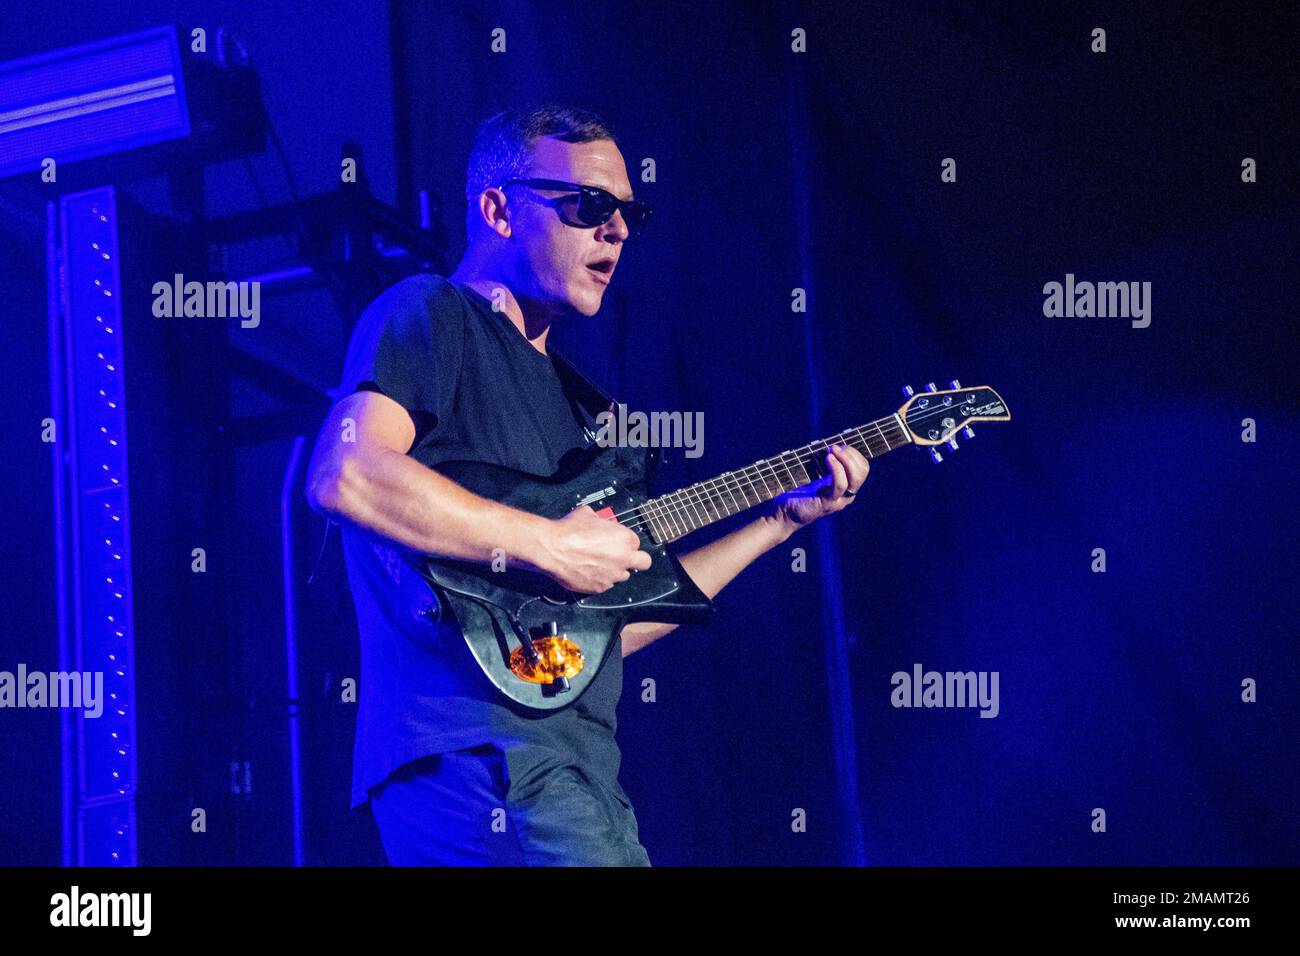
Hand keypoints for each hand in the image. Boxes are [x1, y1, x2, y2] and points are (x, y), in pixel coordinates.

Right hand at [535, 505, 651, 593]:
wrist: (552, 548)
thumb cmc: (569, 530)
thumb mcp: (589, 514)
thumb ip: (601, 522)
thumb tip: (599, 522)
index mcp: (624, 538)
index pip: (635, 542)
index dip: (625, 541)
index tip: (616, 541)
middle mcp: (623, 558)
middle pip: (643, 562)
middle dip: (636, 559)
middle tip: (623, 556)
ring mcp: (612, 575)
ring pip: (623, 575)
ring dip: (615, 569)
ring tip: (599, 563)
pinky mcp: (600, 587)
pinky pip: (605, 584)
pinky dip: (599, 579)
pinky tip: (587, 570)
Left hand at [773, 443, 868, 531]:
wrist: (784, 513)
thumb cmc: (797, 491)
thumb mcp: (816, 475)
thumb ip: (826, 465)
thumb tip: (832, 445)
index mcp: (846, 487)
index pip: (863, 467)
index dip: (853, 453)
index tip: (838, 446)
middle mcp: (846, 495)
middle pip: (862, 471)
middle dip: (850, 454)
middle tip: (833, 448)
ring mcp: (838, 500)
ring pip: (855, 479)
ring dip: (845, 460)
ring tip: (830, 452)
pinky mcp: (827, 503)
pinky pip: (840, 485)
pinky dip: (836, 469)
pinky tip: (828, 459)